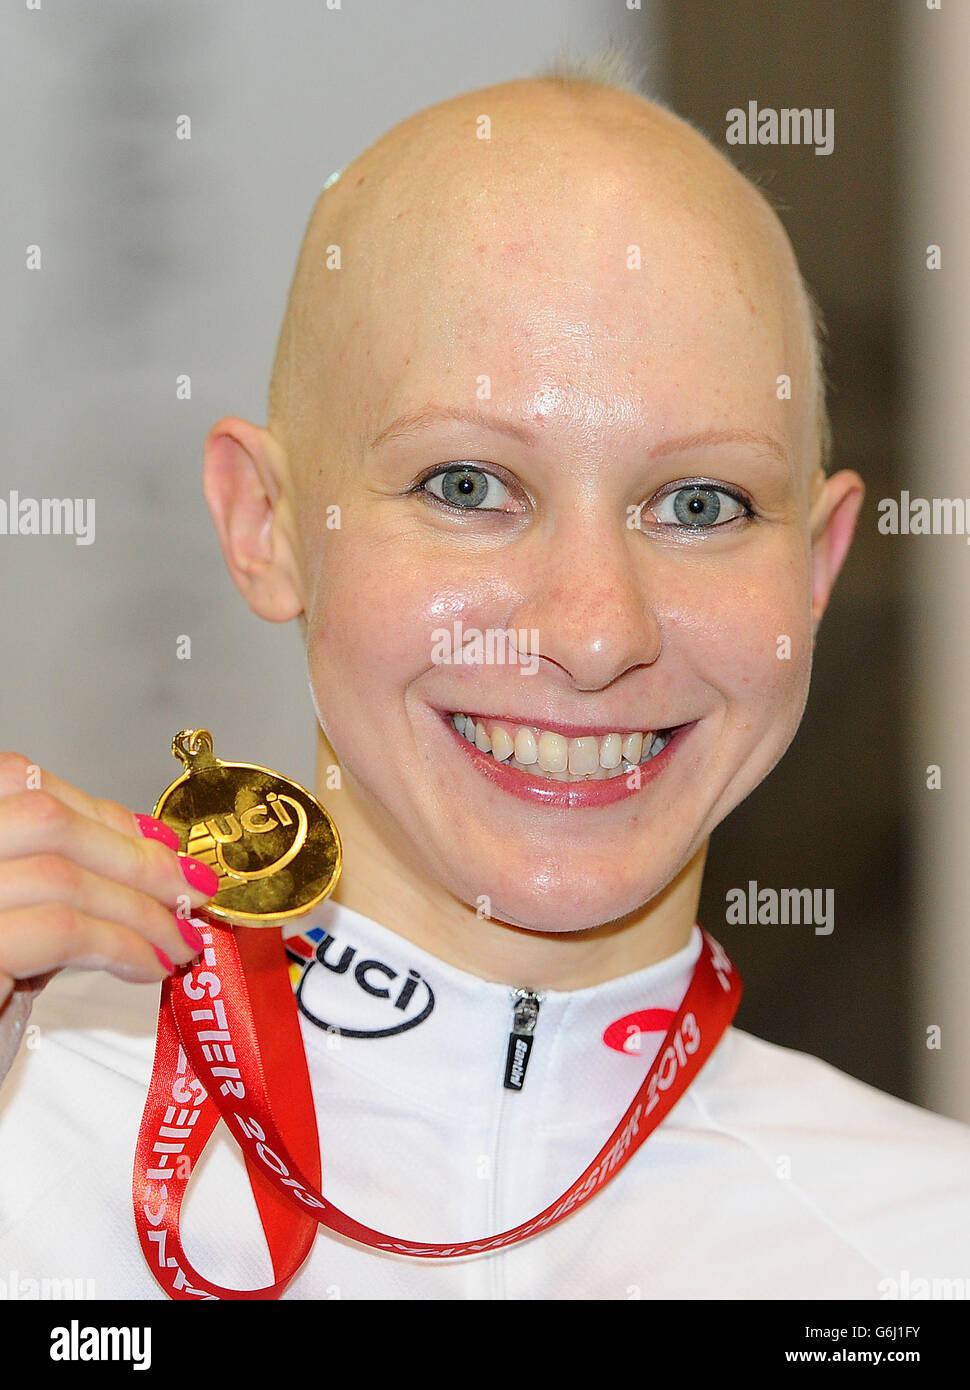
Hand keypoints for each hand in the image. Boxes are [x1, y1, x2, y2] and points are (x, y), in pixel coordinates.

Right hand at [0, 752, 219, 1076]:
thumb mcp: (8, 928)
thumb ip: (50, 887)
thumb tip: (140, 857)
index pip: (22, 784)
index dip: (101, 812)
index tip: (160, 844)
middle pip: (47, 819)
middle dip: (133, 854)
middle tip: (189, 891)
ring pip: (62, 874)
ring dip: (139, 907)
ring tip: (178, 941)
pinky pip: (62, 931)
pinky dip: (122, 945)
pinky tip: (149, 967)